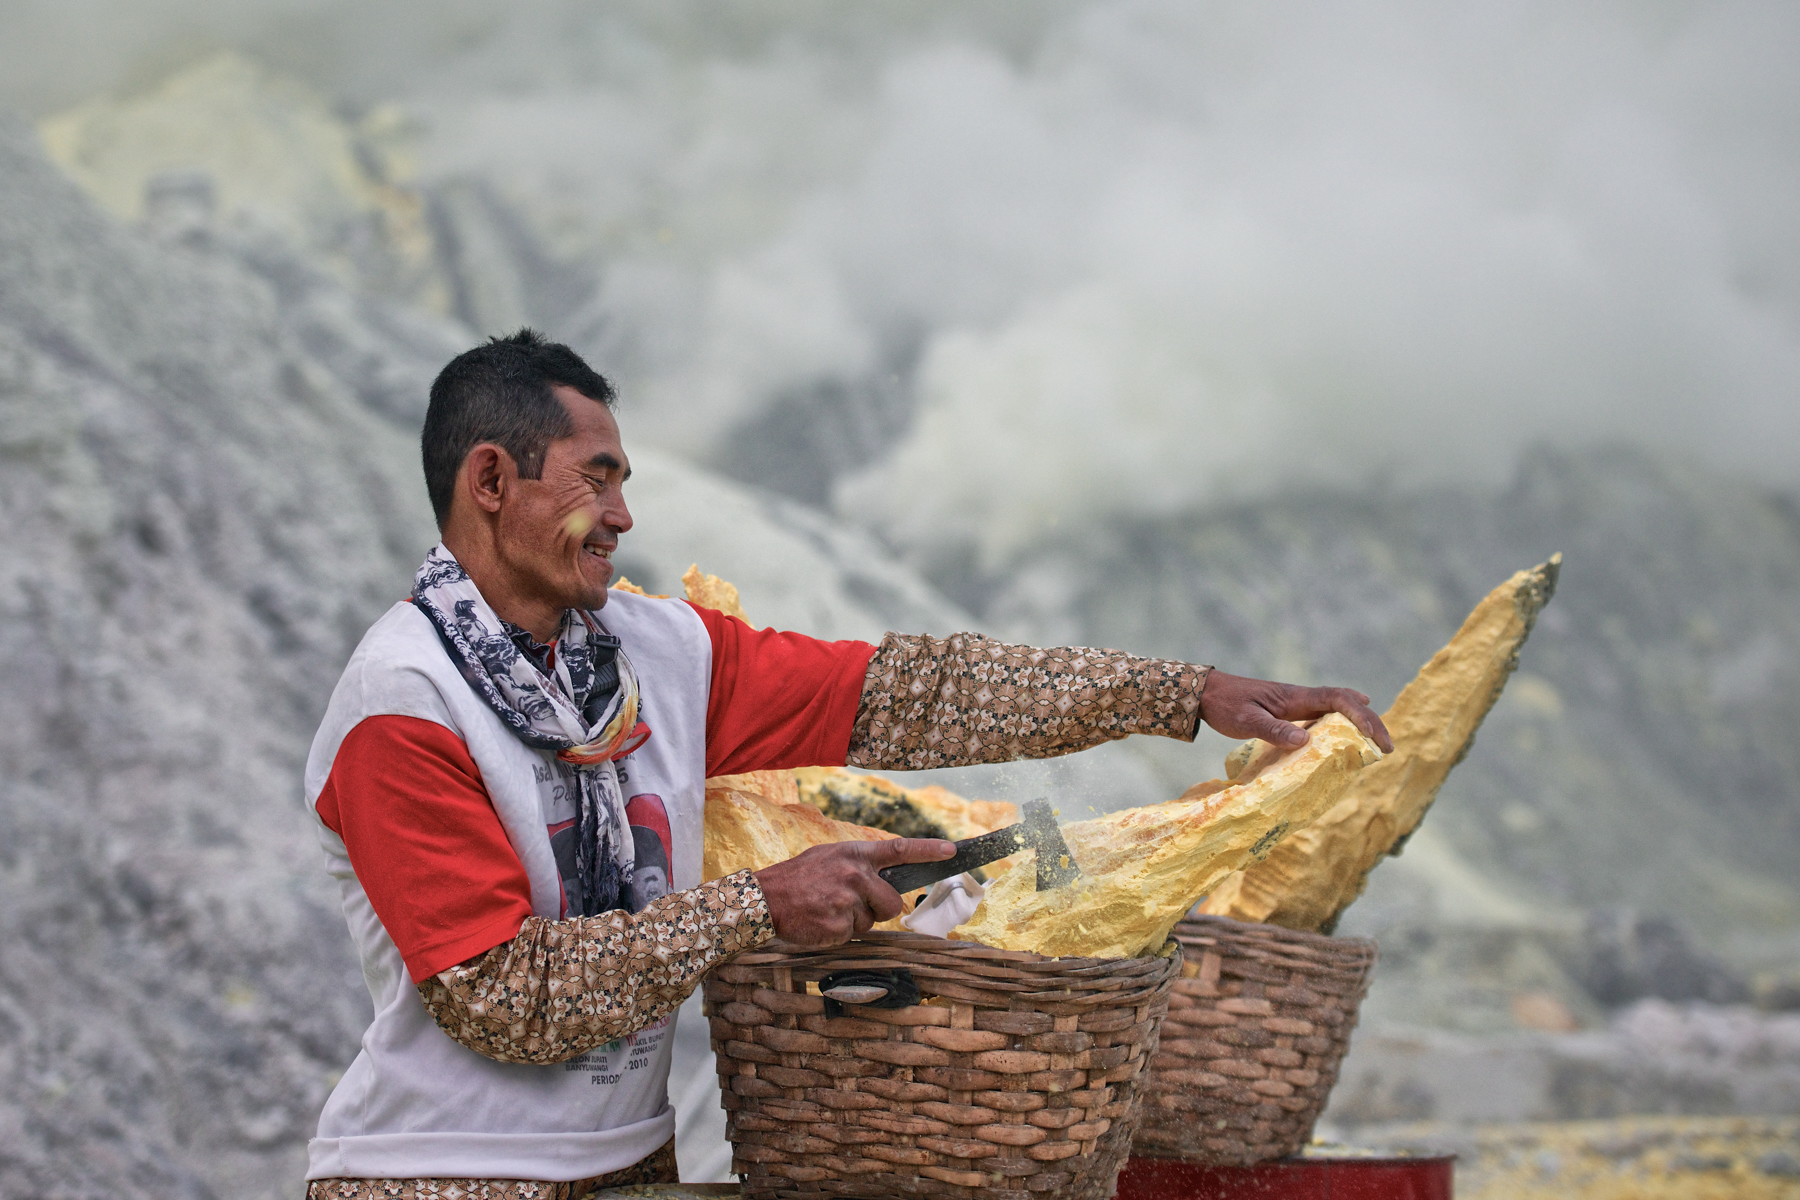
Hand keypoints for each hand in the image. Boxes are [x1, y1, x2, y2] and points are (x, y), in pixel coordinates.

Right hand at [753, 837, 955, 946]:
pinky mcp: (839, 926)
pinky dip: (839, 933)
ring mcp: (848, 901)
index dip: (928, 851)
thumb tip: (883, 878)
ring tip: (828, 909)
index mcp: (854, 853)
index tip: (951, 850)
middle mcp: (855, 874)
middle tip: (851, 904)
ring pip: (871, 921)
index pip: (899, 849)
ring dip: (854, 921)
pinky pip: (853, 935)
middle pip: (892, 902)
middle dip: (879, 909)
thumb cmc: (797, 878)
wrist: (764, 898)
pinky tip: (820, 921)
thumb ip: (858, 865)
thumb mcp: (828, 857)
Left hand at [1200, 670, 1393, 753]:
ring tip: (1377, 744)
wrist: (1206, 692)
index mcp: (1295, 697)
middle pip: (1346, 703)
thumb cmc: (1225, 705)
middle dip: (1370, 722)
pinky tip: (1346, 736)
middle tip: (1388, 747)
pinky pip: (1323, 715)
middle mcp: (1301, 697)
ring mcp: (1296, 703)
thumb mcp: (1246, 721)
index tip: (1377, 737)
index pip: (1338, 700)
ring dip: (1360, 722)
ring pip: (1337, 708)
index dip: (1361, 716)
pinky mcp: (1289, 711)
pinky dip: (1341, 724)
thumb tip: (1305, 742)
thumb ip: (1273, 730)